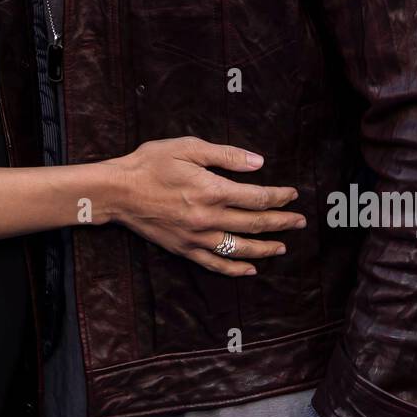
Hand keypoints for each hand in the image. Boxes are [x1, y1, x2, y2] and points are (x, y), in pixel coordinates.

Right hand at [114, 136, 305, 274]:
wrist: (117, 191)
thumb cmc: (150, 163)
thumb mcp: (187, 148)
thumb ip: (225, 155)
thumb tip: (257, 163)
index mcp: (212, 190)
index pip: (256, 197)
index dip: (279, 196)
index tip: (292, 194)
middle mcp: (208, 218)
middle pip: (254, 223)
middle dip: (281, 222)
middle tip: (299, 222)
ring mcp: (196, 237)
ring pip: (240, 248)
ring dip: (265, 248)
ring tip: (283, 247)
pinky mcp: (184, 248)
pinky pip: (215, 264)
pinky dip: (236, 268)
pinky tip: (250, 269)